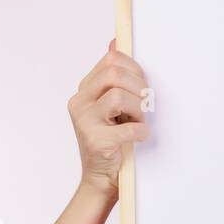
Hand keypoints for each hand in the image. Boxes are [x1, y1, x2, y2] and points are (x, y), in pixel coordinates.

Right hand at [68, 38, 151, 198]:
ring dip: (139, 110)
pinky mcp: (96, 141)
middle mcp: (79, 103)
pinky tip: (139, 137)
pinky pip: (129, 127)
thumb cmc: (112, 142)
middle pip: (114, 74)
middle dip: (138, 87)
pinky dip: (141, 131)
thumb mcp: (111, 107)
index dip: (134, 70)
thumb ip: (113, 77)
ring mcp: (84, 122)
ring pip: (119, 97)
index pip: (110, 62)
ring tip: (139, 122)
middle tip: (144, 105)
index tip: (142, 87)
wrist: (101, 181)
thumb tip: (115, 42)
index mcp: (84, 91)